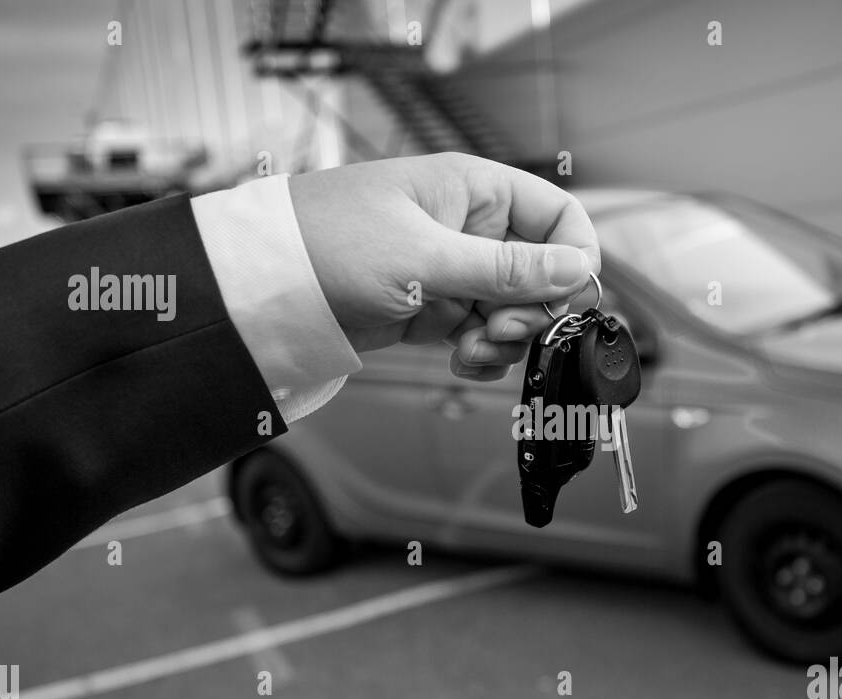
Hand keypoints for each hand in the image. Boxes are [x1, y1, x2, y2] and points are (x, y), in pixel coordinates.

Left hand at [288, 152, 600, 380]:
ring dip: (505, 340)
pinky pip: (482, 335)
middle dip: (534, 310)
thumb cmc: (329, 244)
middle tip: (505, 330)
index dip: (575, 256)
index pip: (557, 215)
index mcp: (475, 191)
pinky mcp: (433, 312)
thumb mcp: (426, 258)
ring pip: (514, 311)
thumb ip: (507, 270)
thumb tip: (579, 271)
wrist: (263, 289)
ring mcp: (453, 273)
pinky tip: (462, 363)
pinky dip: (481, 355)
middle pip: (542, 273)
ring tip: (471, 351)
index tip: (570, 298)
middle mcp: (470, 229)